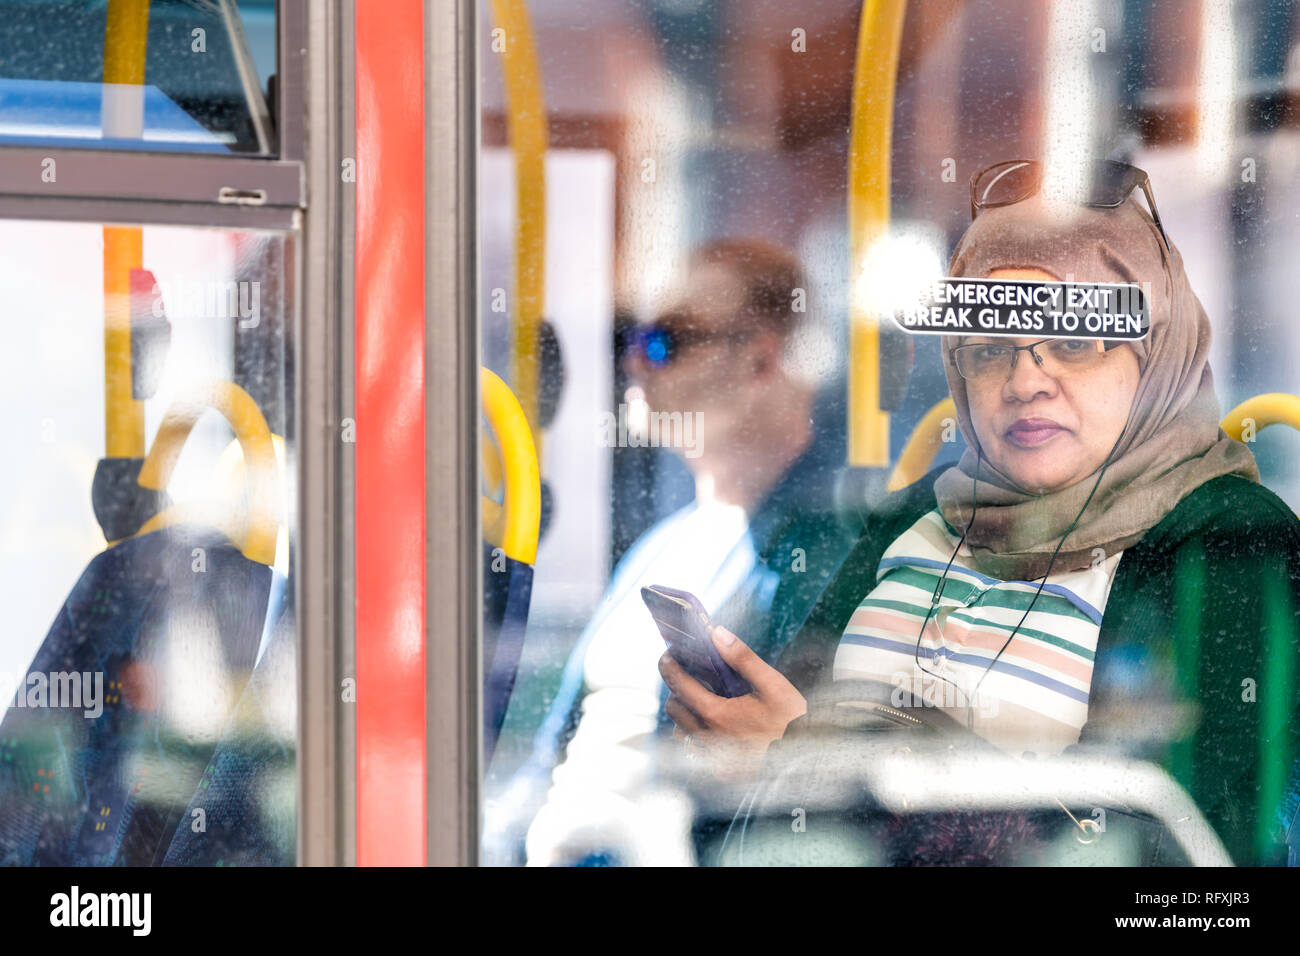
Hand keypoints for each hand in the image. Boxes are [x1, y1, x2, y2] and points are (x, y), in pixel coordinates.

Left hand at [659, 625, 805, 778]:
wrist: (808, 760)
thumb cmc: (792, 721)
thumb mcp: (773, 684)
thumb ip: (742, 658)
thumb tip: (716, 633)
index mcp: (719, 716)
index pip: (679, 686)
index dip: (669, 667)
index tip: (668, 655)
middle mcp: (710, 739)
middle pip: (674, 708)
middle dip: (676, 688)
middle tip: (690, 673)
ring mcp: (712, 758)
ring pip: (680, 730)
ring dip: (685, 712)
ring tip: (704, 698)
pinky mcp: (718, 770)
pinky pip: (694, 748)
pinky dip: (696, 732)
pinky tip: (715, 723)